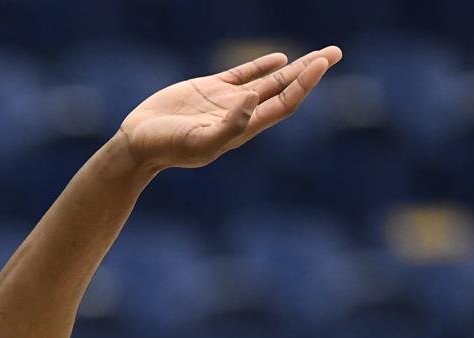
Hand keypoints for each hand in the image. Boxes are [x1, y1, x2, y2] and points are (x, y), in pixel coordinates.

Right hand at [118, 45, 341, 170]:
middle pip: (285, 90)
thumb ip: (230, 124)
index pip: (285, 103)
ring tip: (319, 55)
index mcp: (245, 128)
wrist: (138, 144)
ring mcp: (225, 101)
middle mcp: (241, 113)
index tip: (321, 64)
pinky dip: (261, 65)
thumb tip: (254, 97)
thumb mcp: (199, 142)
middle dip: (310, 71)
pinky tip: (279, 58)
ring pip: (268, 81)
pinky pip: (242, 74)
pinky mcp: (208, 89)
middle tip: (335, 53)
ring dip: (294, 68)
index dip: (305, 84)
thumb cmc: (167, 148)